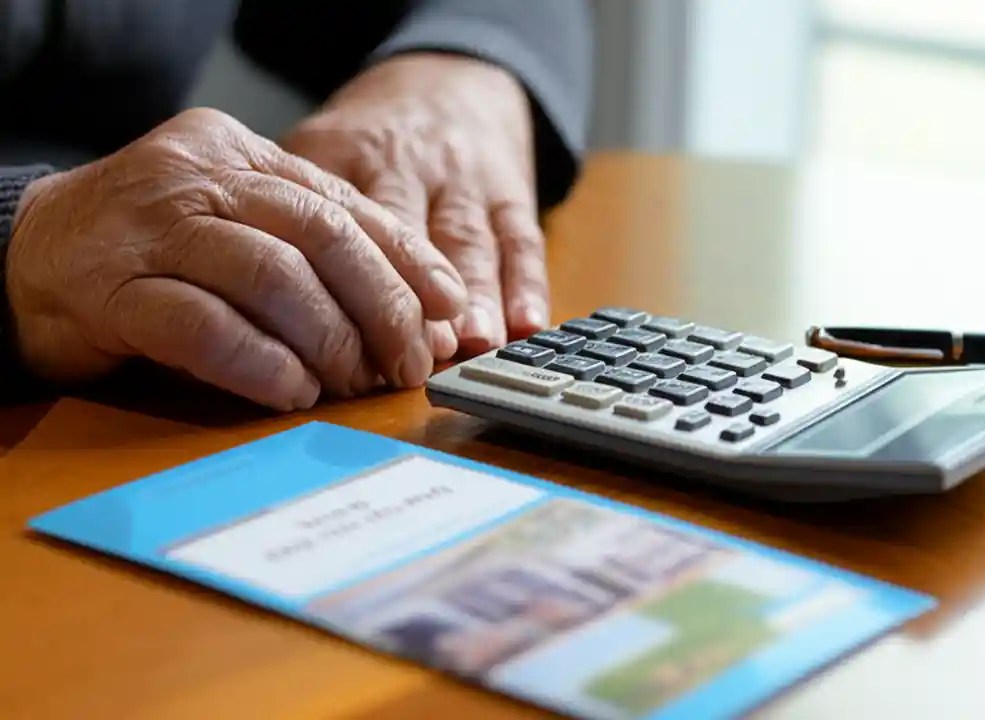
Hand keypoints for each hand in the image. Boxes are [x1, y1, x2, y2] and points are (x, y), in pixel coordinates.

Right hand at [6, 108, 467, 410]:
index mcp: (239, 153)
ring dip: (327, 337)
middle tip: (410, 359)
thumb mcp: (236, 225)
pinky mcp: (111, 290)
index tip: (451, 307)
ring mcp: (150, 229)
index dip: (407, 260)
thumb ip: (311, 250)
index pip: (345, 204)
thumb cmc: (153, 250)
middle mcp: (197, 177)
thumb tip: (417, 309)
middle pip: (320, 234)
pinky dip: (260, 363)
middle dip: (381, 304)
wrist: (24, 253)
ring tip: (353, 381)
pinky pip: (202, 326)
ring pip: (269, 274)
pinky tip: (293, 391)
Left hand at [281, 53, 547, 357]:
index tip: (343, 335)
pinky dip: (527, 284)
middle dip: (411, 294)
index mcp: (344, 153)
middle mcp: (405, 163)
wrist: (445, 81)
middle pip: (406, 232)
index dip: (342, 278)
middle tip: (414, 350)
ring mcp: (463, 178)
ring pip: (468, 239)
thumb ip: (285, 214)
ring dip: (475, 295)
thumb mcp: (314, 156)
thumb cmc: (368, 144)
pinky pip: (521, 238)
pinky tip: (527, 322)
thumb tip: (252, 304)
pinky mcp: (510, 190)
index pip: (337, 220)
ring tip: (474, 340)